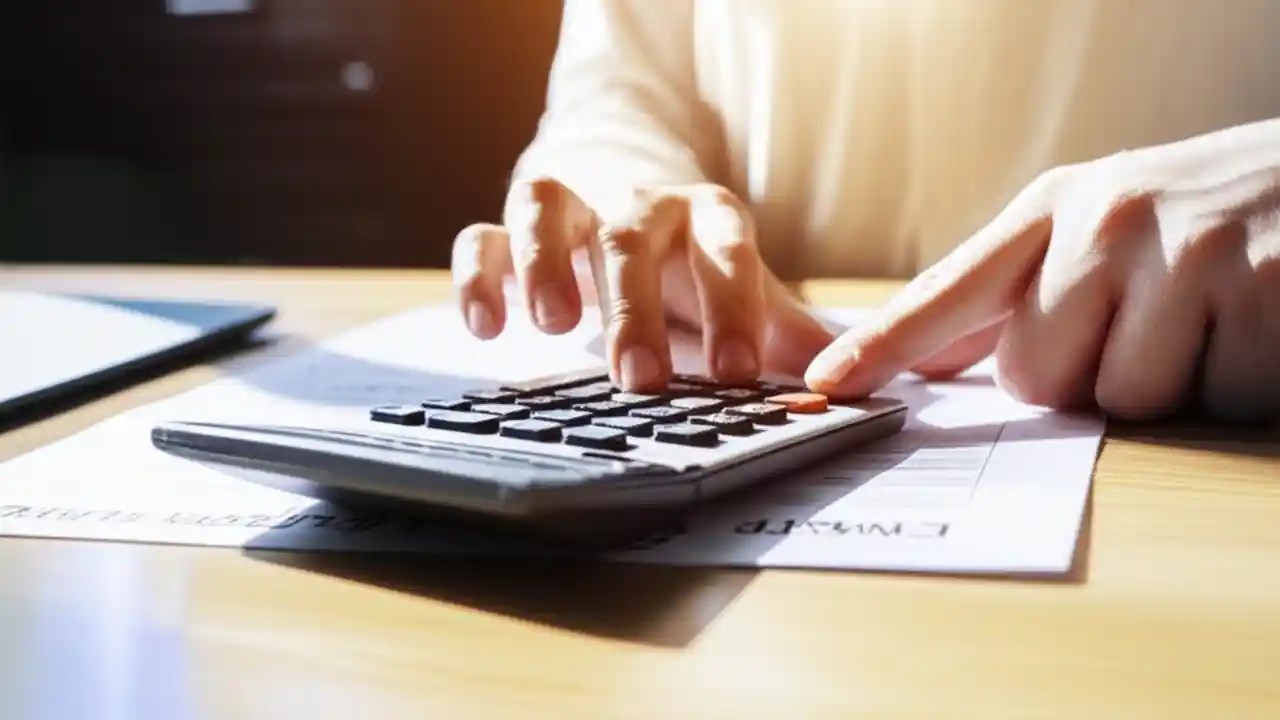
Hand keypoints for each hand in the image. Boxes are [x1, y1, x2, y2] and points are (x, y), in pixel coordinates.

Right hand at [451, 178, 834, 390]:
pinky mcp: (511, 224)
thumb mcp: (737, 285)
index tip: (738, 372)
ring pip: (548, 211)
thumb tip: (850, 378)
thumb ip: (781, 327)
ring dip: (547, 263)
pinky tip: (486, 326)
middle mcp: (636, 202)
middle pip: (631, 236)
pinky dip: (478, 273)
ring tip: (554, 326)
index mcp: (705, 216)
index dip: (733, 304)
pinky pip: (482, 235)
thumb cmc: (688, 255)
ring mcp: (570, 206)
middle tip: (641, 378)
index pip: (725, 246)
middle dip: (636, 307)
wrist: (620, 187)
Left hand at [806, 120, 1279, 422]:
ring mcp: (1191, 251)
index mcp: (1057, 206)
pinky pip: (1215, 400)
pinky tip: (1254, 326)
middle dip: (1082, 378)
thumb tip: (929, 363)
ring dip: (1165, 385)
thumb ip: (1017, 294)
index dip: (885, 344)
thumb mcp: (1097, 227)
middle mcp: (1110, 220)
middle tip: (1140, 324)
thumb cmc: (1201, 214)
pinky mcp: (1266, 290)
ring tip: (1205, 319)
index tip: (829, 385)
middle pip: (1034, 377)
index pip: (951, 288)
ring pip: (1125, 400)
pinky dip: (1236, 383)